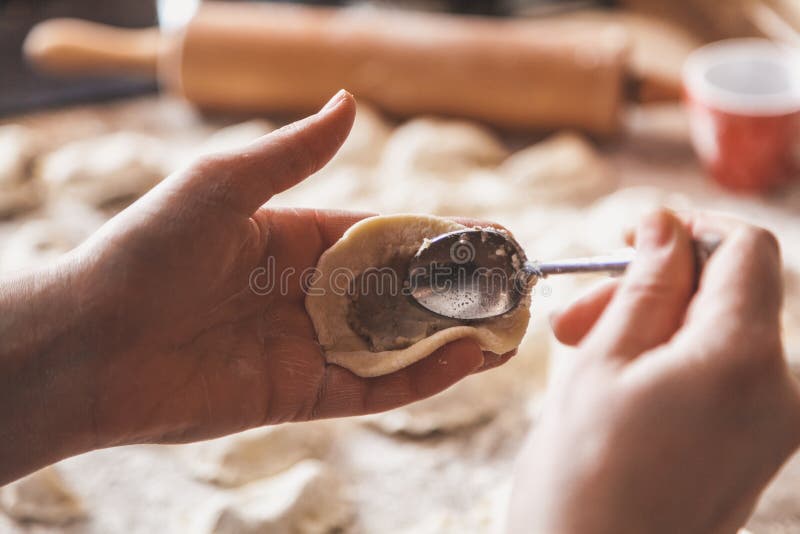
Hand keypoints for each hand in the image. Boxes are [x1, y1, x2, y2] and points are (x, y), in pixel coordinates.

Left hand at [0, 91, 505, 482]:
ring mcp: (309, 346)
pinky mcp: (304, 395)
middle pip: (399, 291)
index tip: (485, 230)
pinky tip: (466, 359)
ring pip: (397, 341)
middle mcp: (308, 294)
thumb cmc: (148, 251)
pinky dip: (423, 376)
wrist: (92, 343)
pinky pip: (376, 387)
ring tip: (507, 324)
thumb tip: (349, 102)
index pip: (381, 235)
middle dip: (455, 288)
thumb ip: (294, 153)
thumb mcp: (223, 183)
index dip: (434, 234)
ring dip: (452, 334)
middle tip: (513, 281)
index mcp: (293, 240)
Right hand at [508, 210, 799, 533]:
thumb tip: (665, 222)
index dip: (685, 231)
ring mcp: (774, 424)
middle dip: (652, 287)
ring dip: (652, 326)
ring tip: (582, 354)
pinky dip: (671, 363)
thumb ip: (644, 283)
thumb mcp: (601, 362)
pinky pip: (721, 376)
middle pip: (727, 293)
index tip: (629, 242)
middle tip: (575, 317)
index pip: (744, 248)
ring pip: (717, 334)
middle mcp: (780, 390)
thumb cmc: (583, 476)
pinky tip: (615, 383)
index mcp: (742, 359)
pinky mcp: (757, 447)